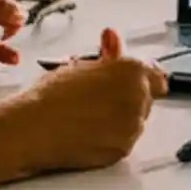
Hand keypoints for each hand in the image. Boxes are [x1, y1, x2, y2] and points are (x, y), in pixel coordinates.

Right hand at [0, 28, 167, 189]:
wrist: (34, 130)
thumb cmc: (51, 94)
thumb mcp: (81, 64)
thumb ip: (106, 54)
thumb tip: (113, 39)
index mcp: (132, 72)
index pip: (156, 75)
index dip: (141, 75)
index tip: (127, 77)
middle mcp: (138, 100)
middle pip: (146, 97)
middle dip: (129, 94)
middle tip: (101, 94)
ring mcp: (132, 128)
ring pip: (136, 118)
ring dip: (122, 114)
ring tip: (90, 113)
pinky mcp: (122, 150)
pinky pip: (125, 138)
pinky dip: (114, 134)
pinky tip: (89, 129)